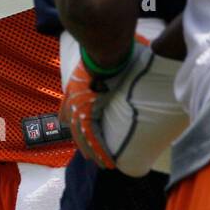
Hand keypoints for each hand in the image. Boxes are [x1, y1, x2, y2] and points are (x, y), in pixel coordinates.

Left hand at [60, 37, 153, 170]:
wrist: (106, 49)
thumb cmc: (113, 48)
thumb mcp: (112, 52)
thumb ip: (120, 54)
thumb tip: (140, 46)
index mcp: (77, 85)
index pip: (68, 107)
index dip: (69, 117)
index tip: (70, 125)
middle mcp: (75, 98)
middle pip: (75, 125)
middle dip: (82, 141)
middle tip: (89, 154)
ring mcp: (80, 106)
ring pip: (84, 136)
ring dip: (93, 151)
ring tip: (102, 163)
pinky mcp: (88, 112)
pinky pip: (93, 137)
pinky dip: (101, 151)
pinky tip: (107, 162)